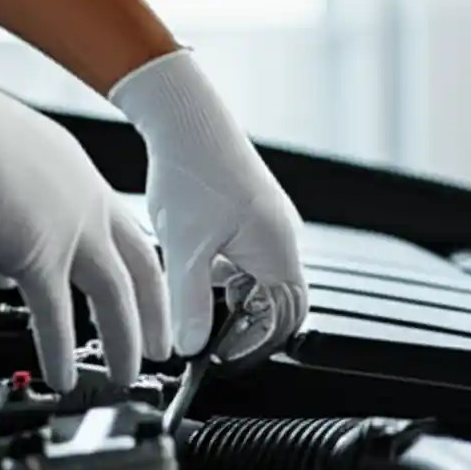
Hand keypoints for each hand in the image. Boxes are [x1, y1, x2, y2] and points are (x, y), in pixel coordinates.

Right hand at [0, 45, 169, 391]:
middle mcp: (85, 202)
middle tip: (160, 348)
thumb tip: (0, 270)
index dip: (140, 272)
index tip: (148, 298)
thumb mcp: (0, 175)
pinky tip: (61, 376)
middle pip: (139, 268)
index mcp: (80, 177)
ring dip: (122, 341)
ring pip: (114, 297)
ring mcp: (67, 228)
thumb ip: (7, 229)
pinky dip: (60, 352)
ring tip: (122, 373)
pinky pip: (55, 317)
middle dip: (153, 314)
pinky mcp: (35, 253)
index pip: (126, 233)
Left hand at [110, 49, 307, 357]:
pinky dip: (223, 270)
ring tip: (193, 292)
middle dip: (244, 320)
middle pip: (276, 301)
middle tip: (207, 331)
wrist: (184, 116)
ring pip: (258, 279)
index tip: (223, 353)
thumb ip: (191, 303)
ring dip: (230, 294)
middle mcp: (282, 237)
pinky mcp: (250, 213)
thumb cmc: (192, 171)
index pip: (286, 317)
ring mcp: (268, 223)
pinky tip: (193, 261)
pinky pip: (247, 256)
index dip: (257, 342)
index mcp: (278, 250)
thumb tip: (192, 346)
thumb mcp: (184, 249)